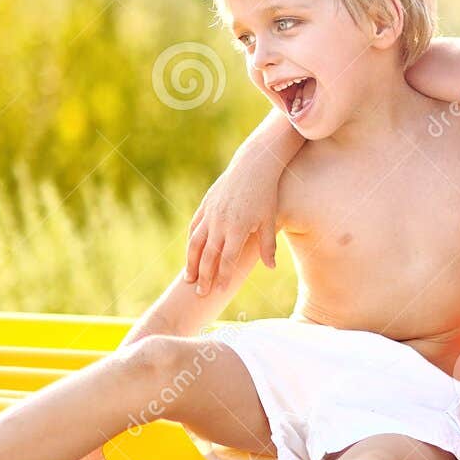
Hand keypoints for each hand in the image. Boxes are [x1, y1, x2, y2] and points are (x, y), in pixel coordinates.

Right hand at [186, 163, 278, 295]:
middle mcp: (220, 222)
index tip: (219, 291)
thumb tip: (270, 268)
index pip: (226, 260)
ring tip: (189, 278)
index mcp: (237, 229)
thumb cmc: (266, 194)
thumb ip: (267, 246)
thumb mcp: (270, 221)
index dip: (222, 277)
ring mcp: (210, 213)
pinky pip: (194, 227)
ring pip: (196, 242)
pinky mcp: (206, 204)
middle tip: (200, 293)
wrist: (253, 165)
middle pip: (208, 255)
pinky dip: (191, 242)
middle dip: (204, 276)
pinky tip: (191, 253)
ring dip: (192, 262)